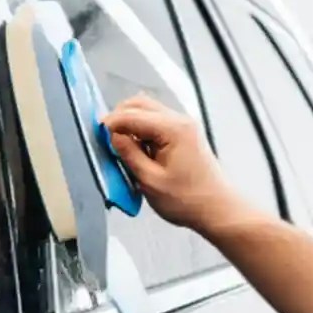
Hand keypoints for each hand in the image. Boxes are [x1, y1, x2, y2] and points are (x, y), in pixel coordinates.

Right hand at [101, 95, 239, 232]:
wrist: (216, 208)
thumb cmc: (188, 200)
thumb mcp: (149, 180)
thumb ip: (128, 154)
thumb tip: (112, 135)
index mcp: (173, 130)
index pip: (132, 115)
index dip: (111, 123)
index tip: (96, 133)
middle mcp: (180, 121)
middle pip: (140, 104)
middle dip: (119, 118)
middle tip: (106, 138)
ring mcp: (184, 125)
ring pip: (147, 110)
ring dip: (131, 123)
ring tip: (122, 146)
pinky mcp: (184, 133)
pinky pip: (157, 122)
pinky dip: (142, 130)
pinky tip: (138, 149)